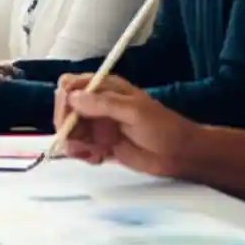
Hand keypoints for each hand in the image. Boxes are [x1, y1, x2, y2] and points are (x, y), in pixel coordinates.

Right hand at [54, 73, 196, 177]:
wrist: (180, 155)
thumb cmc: (162, 128)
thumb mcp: (134, 111)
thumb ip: (103, 104)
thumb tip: (72, 98)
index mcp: (106, 88)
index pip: (70, 85)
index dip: (64, 100)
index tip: (68, 119)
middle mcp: (97, 104)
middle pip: (65, 109)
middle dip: (67, 126)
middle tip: (78, 143)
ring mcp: (98, 124)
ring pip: (70, 130)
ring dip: (74, 143)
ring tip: (92, 154)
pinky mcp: (101, 144)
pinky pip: (79, 146)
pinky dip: (83, 154)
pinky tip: (97, 159)